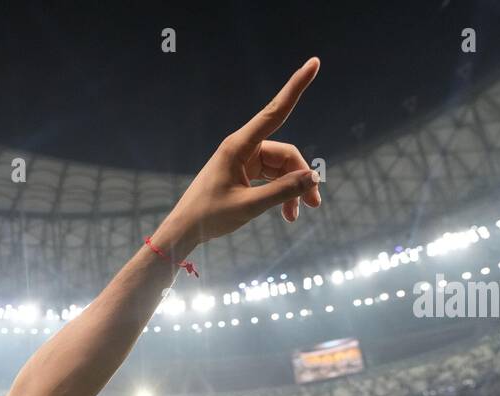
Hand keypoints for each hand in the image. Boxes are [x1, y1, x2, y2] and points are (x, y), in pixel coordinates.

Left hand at [153, 58, 322, 253]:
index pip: (275, 112)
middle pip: (285, 154)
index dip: (296, 88)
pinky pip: (271, 177)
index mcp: (238, 146)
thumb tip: (312, 177)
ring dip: (292, 189)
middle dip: (301, 177)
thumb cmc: (209, 216)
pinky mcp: (243, 172)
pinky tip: (287, 213)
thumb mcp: (248, 206)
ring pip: (280, 168)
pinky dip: (280, 192)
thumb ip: (282, 192)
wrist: (185, 229)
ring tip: (296, 215)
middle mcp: (242, 147)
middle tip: (315, 204)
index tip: (314, 63)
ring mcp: (243, 160)